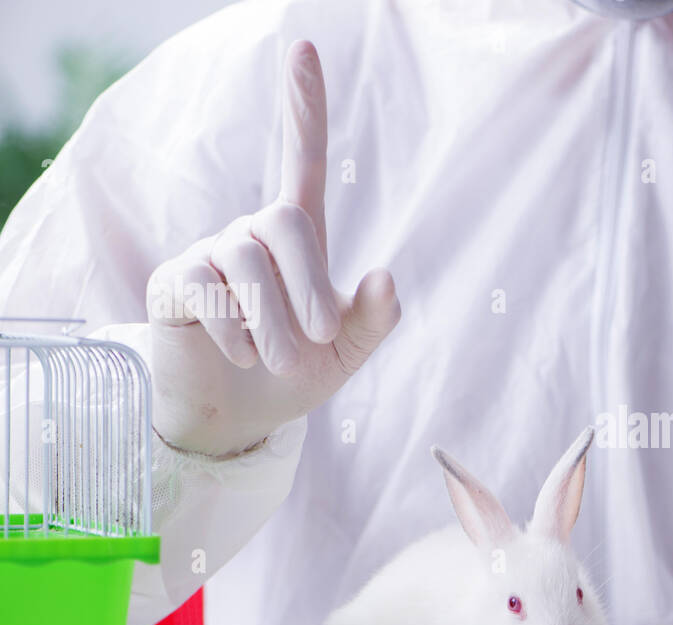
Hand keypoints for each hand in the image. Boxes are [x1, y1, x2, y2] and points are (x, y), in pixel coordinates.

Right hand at [145, 40, 399, 456]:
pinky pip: (206, 287)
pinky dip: (234, 328)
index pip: (300, 159)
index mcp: (299, 241)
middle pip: (284, 222)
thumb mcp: (346, 353)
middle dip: (308, 287)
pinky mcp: (175, 282)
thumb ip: (373, 320)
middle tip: (319, 338)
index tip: (306, 47)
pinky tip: (241, 354)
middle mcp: (252, 234)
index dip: (303, 106)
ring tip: (281, 361)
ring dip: (273, 320)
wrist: (239, 418)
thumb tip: (387, 277)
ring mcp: (210, 253)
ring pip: (247, 262)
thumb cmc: (295, 375)